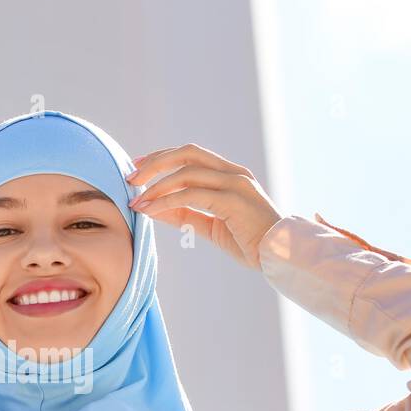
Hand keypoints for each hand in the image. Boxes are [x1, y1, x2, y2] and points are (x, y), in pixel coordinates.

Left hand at [126, 143, 282, 269]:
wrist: (279, 257)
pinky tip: (151, 210)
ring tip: (137, 200)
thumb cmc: (249, 242)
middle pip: (187, 153)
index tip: (138, 167)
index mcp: (230, 174)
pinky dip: (167, 201)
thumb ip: (186, 214)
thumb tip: (156, 208)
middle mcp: (233, 173)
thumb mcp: (211, 226)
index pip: (191, 154)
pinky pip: (192, 195)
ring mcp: (235, 183)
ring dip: (156, 185)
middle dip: (155, 163)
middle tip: (131, 178)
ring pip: (187, 172)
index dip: (162, 157)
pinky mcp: (233, 200)